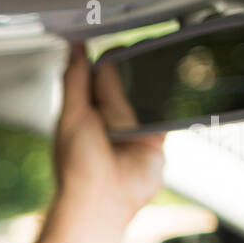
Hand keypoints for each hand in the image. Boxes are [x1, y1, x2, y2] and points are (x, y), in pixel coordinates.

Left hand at [52, 42, 165, 224]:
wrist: (102, 199)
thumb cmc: (78, 165)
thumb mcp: (71, 114)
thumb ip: (74, 80)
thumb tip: (74, 48)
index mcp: (83, 113)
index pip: (94, 77)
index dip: (104, 59)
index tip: (113, 43)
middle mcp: (107, 121)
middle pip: (121, 84)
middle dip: (127, 69)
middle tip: (133, 55)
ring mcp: (132, 131)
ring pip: (143, 97)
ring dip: (147, 86)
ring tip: (146, 81)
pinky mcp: (154, 142)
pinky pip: (165, 117)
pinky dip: (168, 105)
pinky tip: (172, 91)